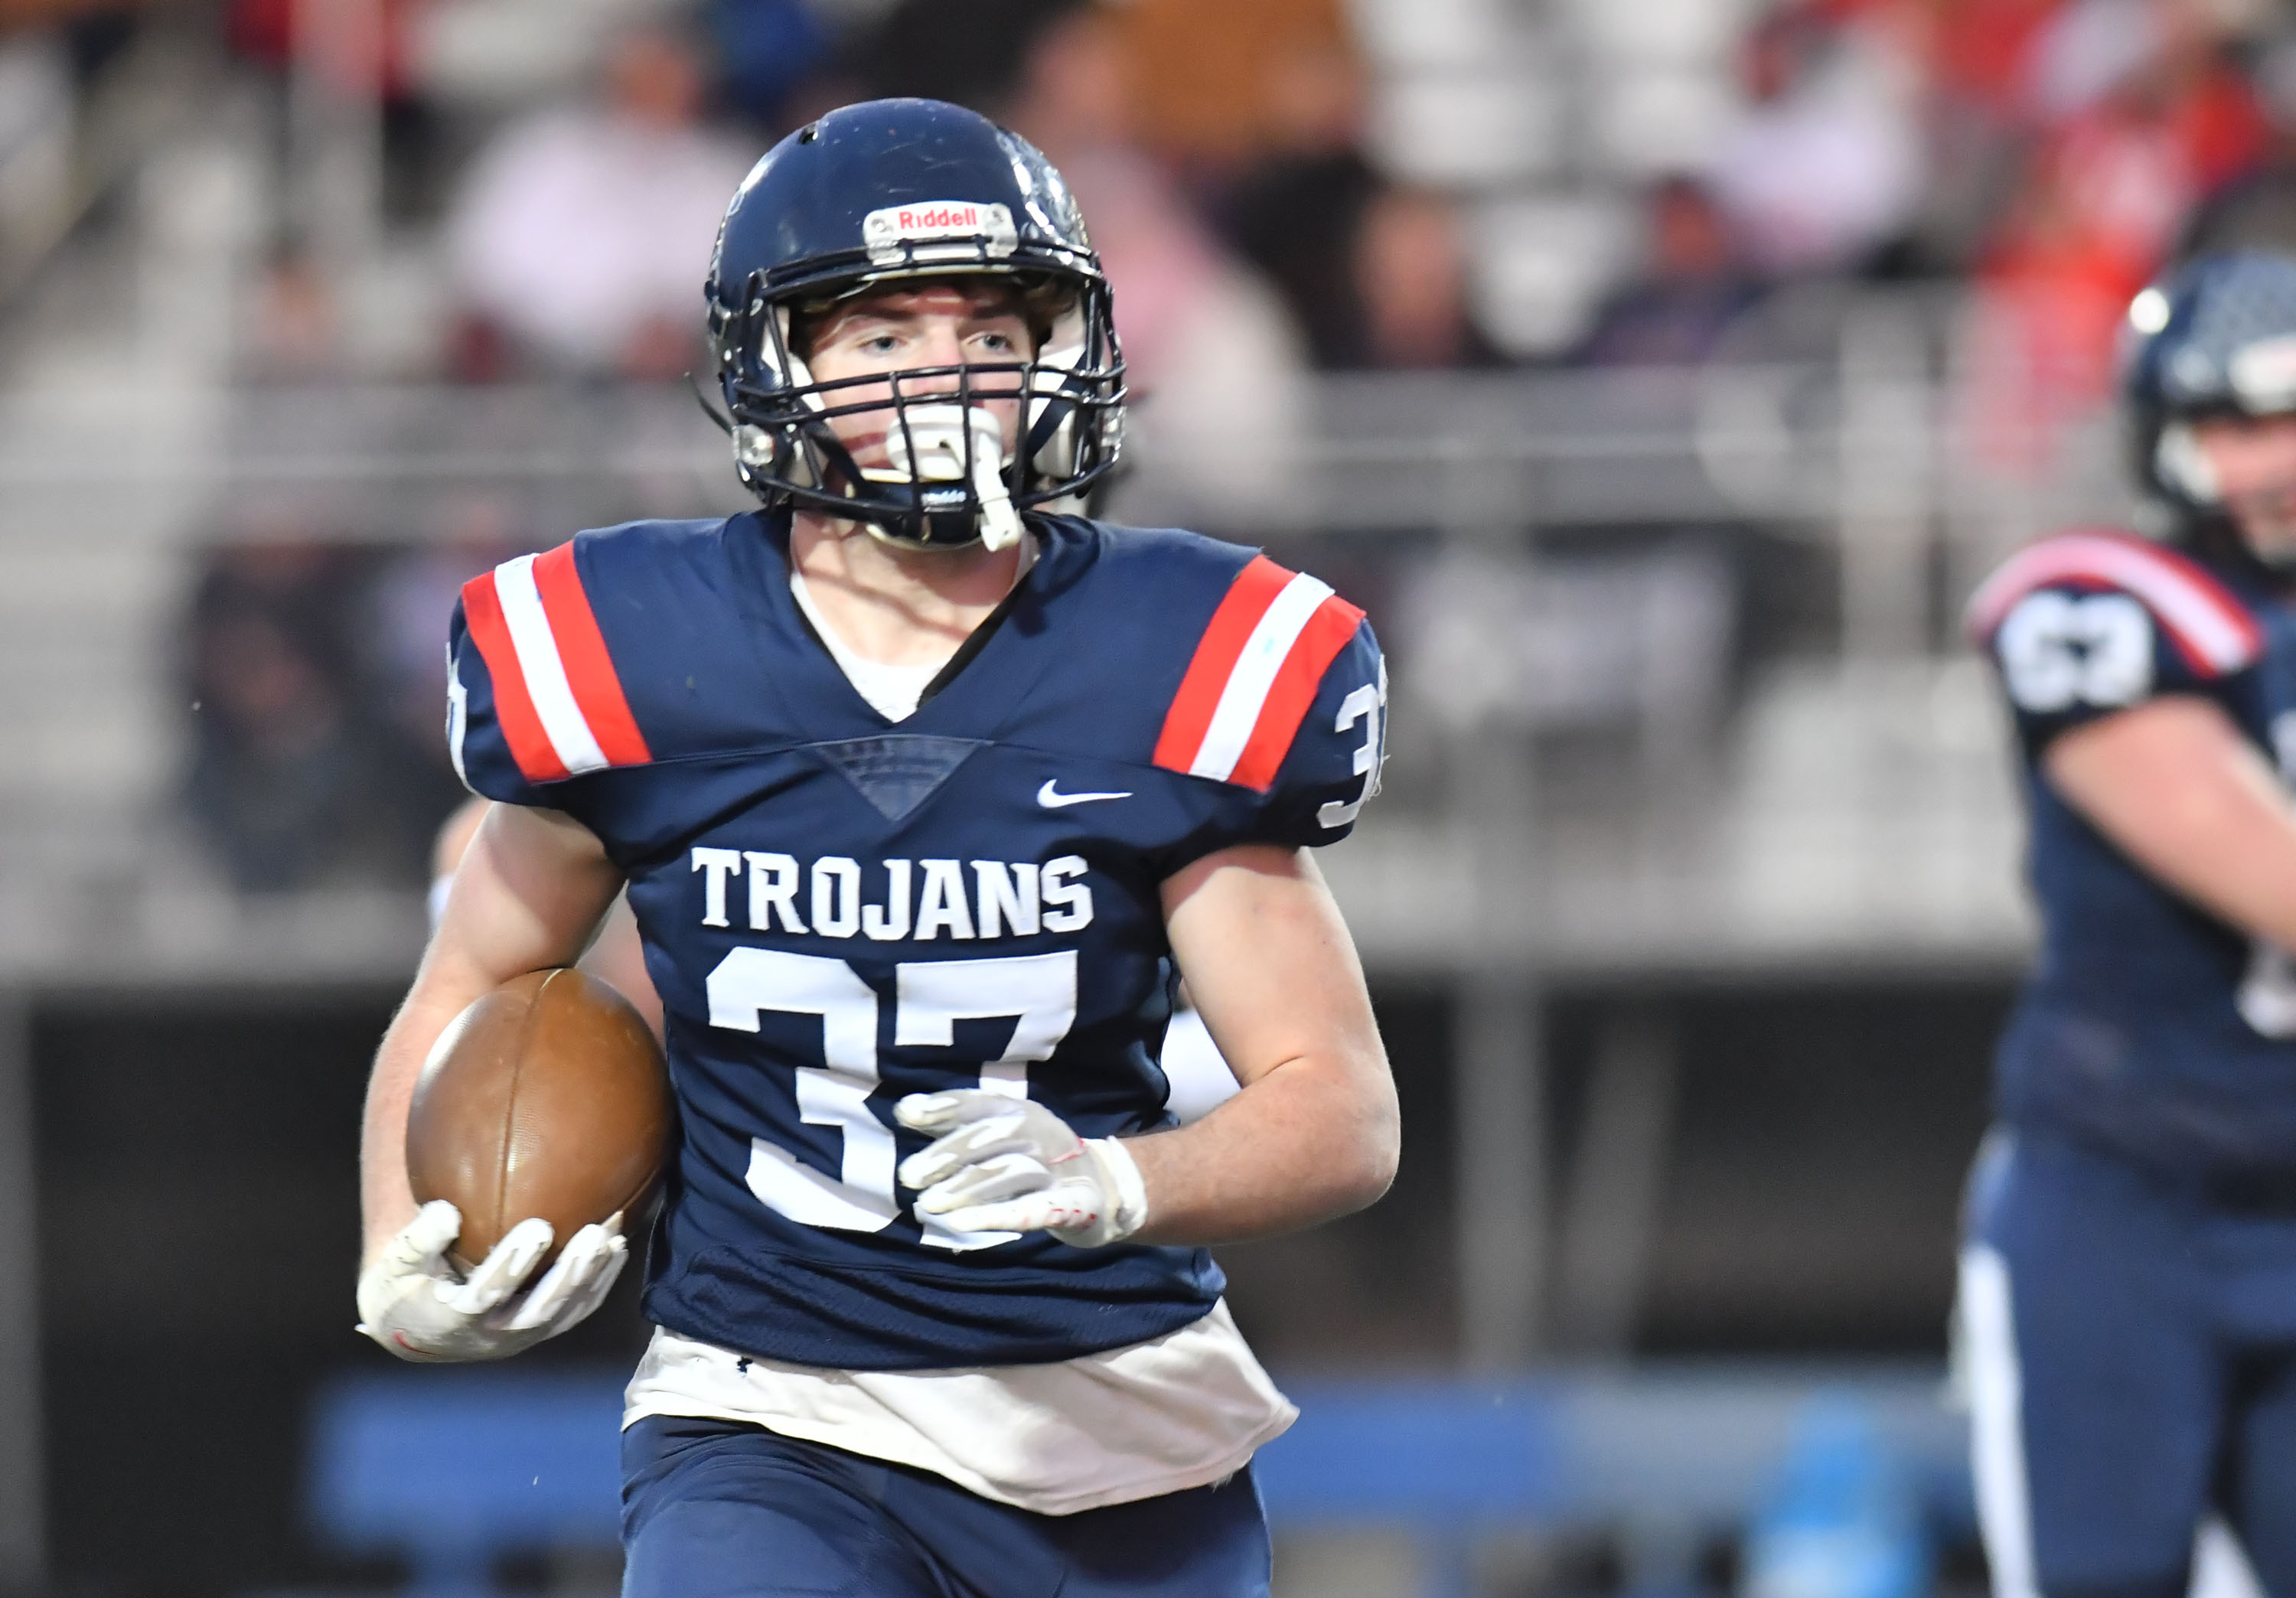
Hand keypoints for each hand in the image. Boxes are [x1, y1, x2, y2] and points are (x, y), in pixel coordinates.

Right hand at [356, 1201, 625, 1361]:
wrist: (415, 1328)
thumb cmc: (404, 1283)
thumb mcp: (396, 1263)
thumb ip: (419, 1238)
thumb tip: (448, 1211)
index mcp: (452, 1320)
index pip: (486, 1295)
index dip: (513, 1264)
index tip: (539, 1227)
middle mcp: (492, 1335)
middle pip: (540, 1310)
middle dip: (571, 1272)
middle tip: (595, 1234)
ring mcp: (520, 1335)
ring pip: (565, 1312)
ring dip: (593, 1276)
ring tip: (615, 1235)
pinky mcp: (539, 1331)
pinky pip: (576, 1310)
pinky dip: (600, 1282)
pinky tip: (619, 1247)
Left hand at [895, 1091, 1147, 1247]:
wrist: (1101, 1190)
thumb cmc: (1034, 1159)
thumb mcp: (1002, 1135)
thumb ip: (958, 1125)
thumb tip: (905, 1110)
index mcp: (1023, 1111)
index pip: (981, 1102)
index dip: (945, 1105)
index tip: (906, 1113)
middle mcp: (1042, 1133)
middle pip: (992, 1137)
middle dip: (948, 1154)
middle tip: (909, 1176)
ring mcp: (1059, 1169)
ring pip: (1010, 1174)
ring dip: (966, 1188)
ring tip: (927, 1205)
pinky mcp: (1073, 1206)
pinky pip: (1034, 1210)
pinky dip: (997, 1215)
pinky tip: (962, 1224)